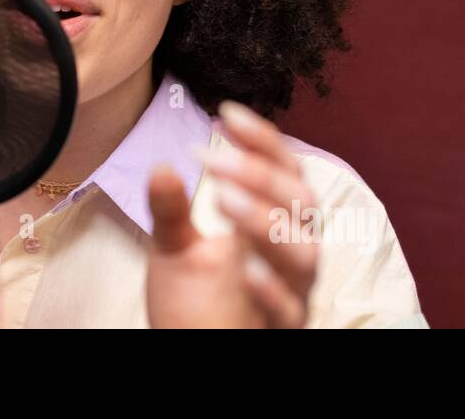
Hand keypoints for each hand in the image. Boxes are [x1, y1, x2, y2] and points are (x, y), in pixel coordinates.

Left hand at [146, 100, 317, 327]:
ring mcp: (292, 293)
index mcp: (275, 222)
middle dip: (261, 177)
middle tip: (216, 162)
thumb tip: (161, 167)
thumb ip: (170, 210)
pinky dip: (270, 288)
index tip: (225, 114)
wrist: (194, 349)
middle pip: (301, 204)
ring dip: (266, 225)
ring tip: (225, 201)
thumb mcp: (173, 248)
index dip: (263, 141)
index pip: (285, 170)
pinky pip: (289, 309)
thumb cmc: (194, 300)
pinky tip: (244, 269)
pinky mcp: (282, 330)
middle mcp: (293, 253)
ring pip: (303, 255)